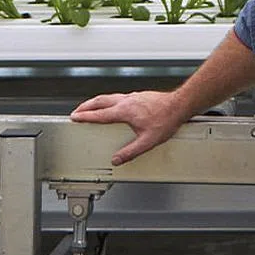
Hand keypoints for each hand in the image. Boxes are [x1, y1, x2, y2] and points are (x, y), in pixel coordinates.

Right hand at [70, 90, 189, 165]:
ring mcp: (132, 96)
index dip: (85, 117)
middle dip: (85, 106)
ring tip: (89, 107)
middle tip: (77, 111)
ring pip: (108, 97)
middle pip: (100, 101)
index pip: (99, 115)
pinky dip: (107, 100)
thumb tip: (117, 159)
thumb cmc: (166, 119)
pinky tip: (111, 104)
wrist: (179, 105)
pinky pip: (117, 96)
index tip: (75, 118)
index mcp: (125, 111)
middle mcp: (126, 101)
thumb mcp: (148, 141)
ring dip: (96, 102)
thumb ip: (130, 152)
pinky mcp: (138, 95)